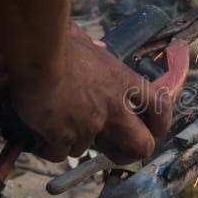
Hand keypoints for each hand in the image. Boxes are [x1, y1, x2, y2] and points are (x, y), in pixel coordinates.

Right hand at [8, 31, 172, 163]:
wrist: (37, 56)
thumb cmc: (58, 44)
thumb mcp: (87, 45)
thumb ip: (96, 52)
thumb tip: (99, 49)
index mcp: (124, 83)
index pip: (160, 107)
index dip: (160, 123)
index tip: (154, 129)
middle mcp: (114, 108)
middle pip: (142, 145)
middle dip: (132, 153)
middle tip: (118, 152)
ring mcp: (91, 126)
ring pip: (88, 150)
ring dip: (75, 143)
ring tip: (58, 126)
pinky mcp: (66, 137)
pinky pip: (61, 154)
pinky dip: (51, 148)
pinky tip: (42, 134)